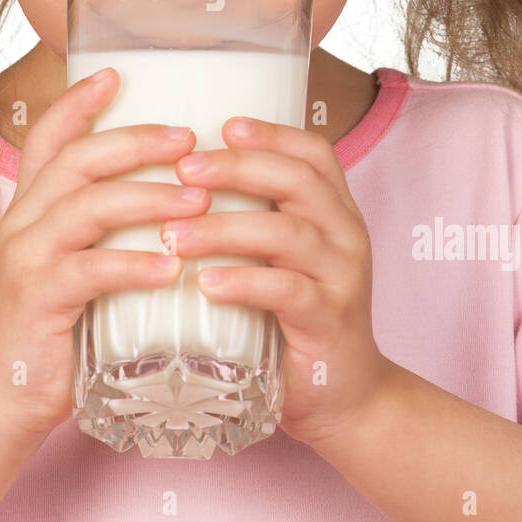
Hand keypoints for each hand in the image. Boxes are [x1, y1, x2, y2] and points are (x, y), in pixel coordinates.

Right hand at [0, 68, 211, 456]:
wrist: (6, 397)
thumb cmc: (56, 329)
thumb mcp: (75, 265)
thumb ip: (105, 230)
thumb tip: (173, 195)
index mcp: (31, 207)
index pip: (49, 137)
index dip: (80, 102)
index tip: (118, 74)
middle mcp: (22, 222)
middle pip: (79, 160)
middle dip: (137, 142)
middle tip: (189, 140)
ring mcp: (25, 259)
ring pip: (88, 207)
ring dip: (148, 199)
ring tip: (197, 202)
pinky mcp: (36, 300)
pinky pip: (88, 270)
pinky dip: (133, 266)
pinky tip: (172, 268)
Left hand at [163, 116, 392, 449]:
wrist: (344, 395)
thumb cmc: (294, 319)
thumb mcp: (279, 259)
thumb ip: (251, 220)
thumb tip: (176, 182)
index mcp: (334, 211)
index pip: (313, 152)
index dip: (270, 133)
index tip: (222, 125)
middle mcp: (347, 233)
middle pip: (297, 180)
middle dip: (236, 168)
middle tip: (182, 170)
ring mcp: (343, 277)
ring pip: (286, 233)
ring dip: (224, 228)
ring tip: (174, 234)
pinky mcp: (330, 321)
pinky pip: (288, 291)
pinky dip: (244, 282)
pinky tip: (205, 284)